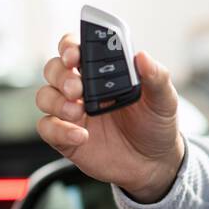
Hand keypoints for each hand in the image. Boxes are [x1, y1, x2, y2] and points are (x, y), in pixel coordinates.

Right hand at [36, 33, 184, 202]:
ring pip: (45, 96)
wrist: (154, 163)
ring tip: (77, 111)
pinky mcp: (66, 137)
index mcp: (102, 72)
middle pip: (54, 69)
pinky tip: (80, 136)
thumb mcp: (163, 100)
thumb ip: (156, 77)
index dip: (68, 46)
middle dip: (61, 75)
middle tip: (77, 88)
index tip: (73, 54)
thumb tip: (143, 57)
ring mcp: (72, 112)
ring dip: (56, 101)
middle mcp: (83, 88)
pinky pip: (47, 128)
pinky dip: (58, 130)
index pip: (75, 47)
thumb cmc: (155, 125)